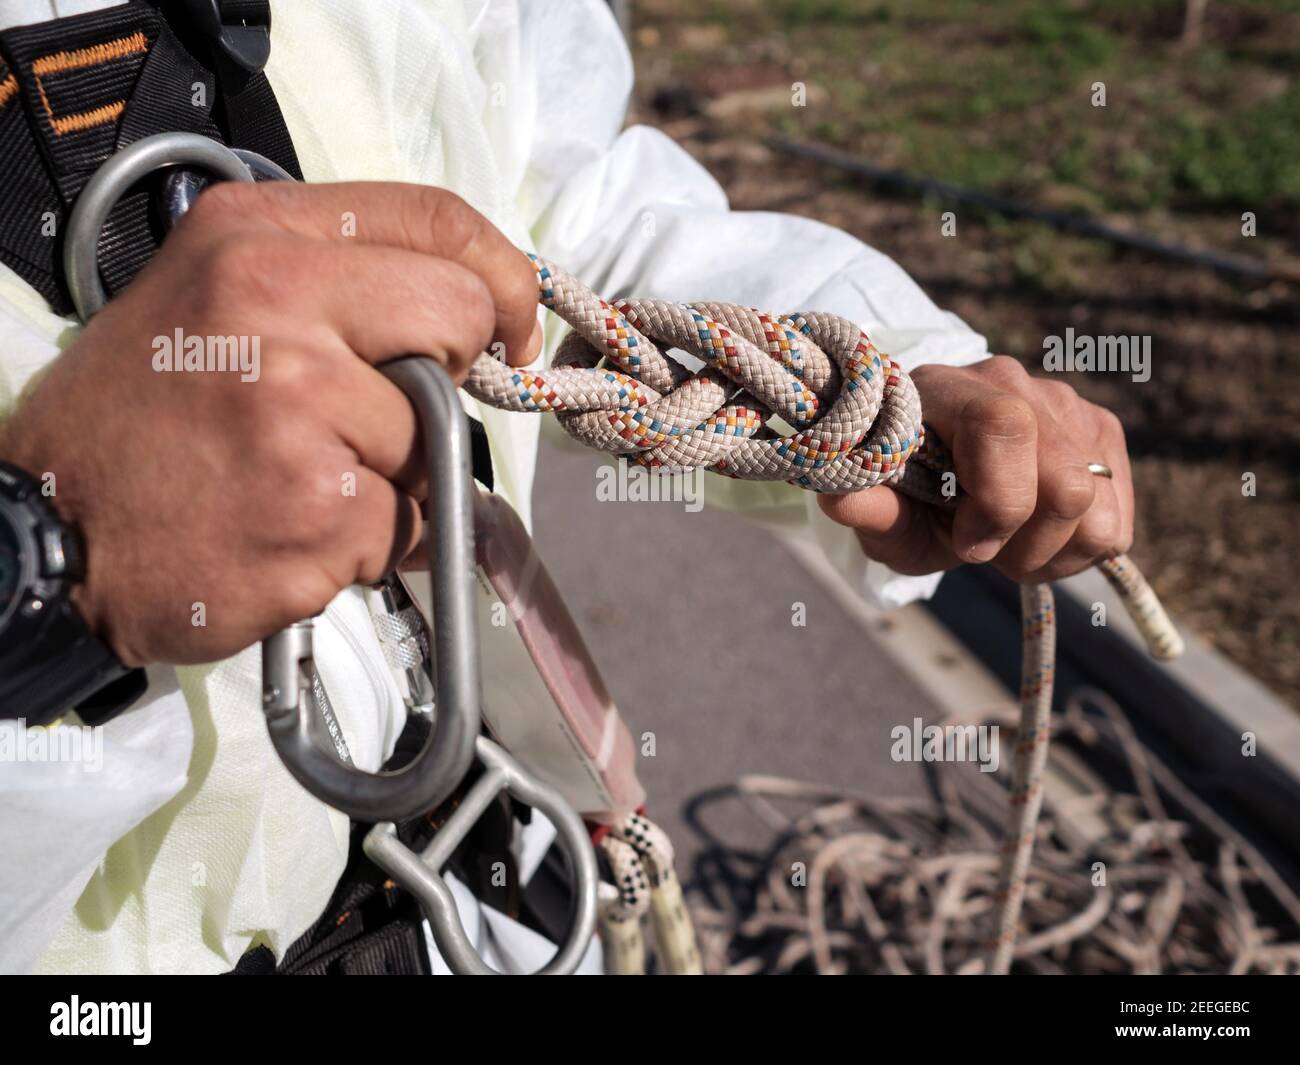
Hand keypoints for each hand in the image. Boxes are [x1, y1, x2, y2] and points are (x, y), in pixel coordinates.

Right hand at [0, 181, 539, 665]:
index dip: (497, 277)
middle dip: (442, 381)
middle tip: (377, 419)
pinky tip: (290, 534)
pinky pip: (410, 525)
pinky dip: (369, 543)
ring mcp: (298, 409)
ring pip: (439, 442)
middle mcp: (276, 305)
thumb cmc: (141, 420)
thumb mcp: (211, 297)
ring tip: (297, 485)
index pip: (436, 219)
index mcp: (255, 237)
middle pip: (458, 321)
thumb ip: (331, 284)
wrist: (49, 535)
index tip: (502, 329)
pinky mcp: (318, 506)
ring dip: (393, 479)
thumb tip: (462, 316)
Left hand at [819, 356, 1132, 581]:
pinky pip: (1116, 519)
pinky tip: (1038, 537)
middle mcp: (1013, 383)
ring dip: (1052, 552)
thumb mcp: (880, 512)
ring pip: (1096, 506)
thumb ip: (866, 508)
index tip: (967, 545)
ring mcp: (1065, 404)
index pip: (1004, 428)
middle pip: (1064, 483)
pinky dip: (1080, 549)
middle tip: (985, 551)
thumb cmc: (904, 493)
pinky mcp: (1100, 432)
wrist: (937, 472)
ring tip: (1009, 545)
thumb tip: (840, 499)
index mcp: (947, 390)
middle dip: (1025, 543)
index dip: (998, 503)